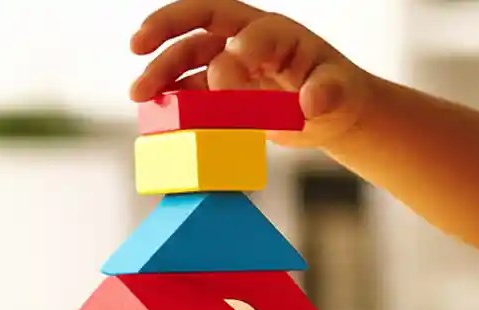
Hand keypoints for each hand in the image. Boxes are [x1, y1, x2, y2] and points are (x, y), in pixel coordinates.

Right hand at [129, 0, 376, 148]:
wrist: (329, 112)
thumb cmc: (337, 96)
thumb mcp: (340, 94)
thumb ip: (327, 95)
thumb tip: (309, 102)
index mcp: (276, 33)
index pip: (247, 29)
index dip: (234, 52)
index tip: (227, 84)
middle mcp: (246, 40)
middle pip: (200, 24)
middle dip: (167, 32)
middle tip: (137, 47)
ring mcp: (229, 64)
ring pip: (187, 57)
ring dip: (160, 71)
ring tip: (138, 94)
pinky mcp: (220, 91)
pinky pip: (189, 90)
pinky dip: (170, 101)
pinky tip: (154, 116)